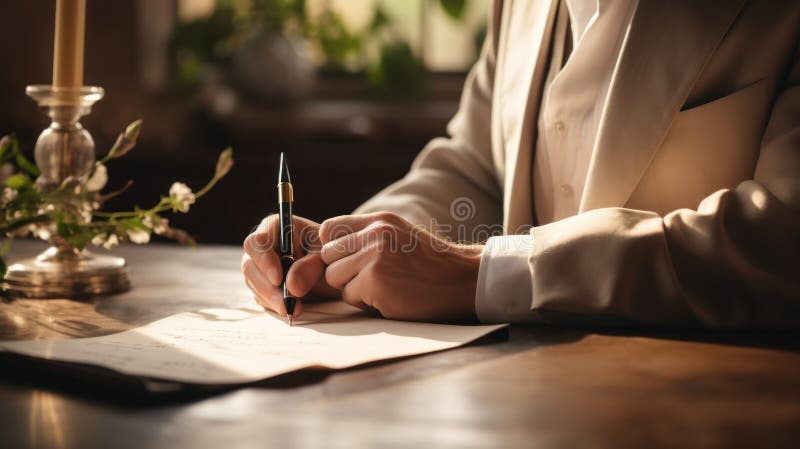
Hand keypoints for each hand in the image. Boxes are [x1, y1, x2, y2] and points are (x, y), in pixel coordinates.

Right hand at [242, 215, 338, 316]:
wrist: (336, 269)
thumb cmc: (330, 254)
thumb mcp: (325, 258)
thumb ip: (310, 268)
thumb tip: (291, 286)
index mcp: (275, 228)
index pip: (257, 242)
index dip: (264, 260)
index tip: (278, 278)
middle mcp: (262, 247)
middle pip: (250, 265)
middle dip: (268, 287)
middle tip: (286, 303)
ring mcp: (260, 267)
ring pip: (254, 284)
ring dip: (272, 299)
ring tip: (292, 310)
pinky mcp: (263, 285)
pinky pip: (261, 297)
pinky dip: (275, 305)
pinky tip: (291, 309)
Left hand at [319, 212, 481, 321]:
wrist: (464, 280)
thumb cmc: (431, 266)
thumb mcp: (399, 237)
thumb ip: (366, 238)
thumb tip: (323, 252)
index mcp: (379, 220)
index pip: (328, 229)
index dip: (333, 250)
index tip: (350, 261)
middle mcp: (375, 233)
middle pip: (327, 257)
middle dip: (343, 272)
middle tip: (373, 279)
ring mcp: (374, 256)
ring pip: (335, 278)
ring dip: (354, 290)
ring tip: (384, 288)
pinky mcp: (374, 280)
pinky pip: (349, 297)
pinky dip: (367, 304)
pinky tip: (391, 298)